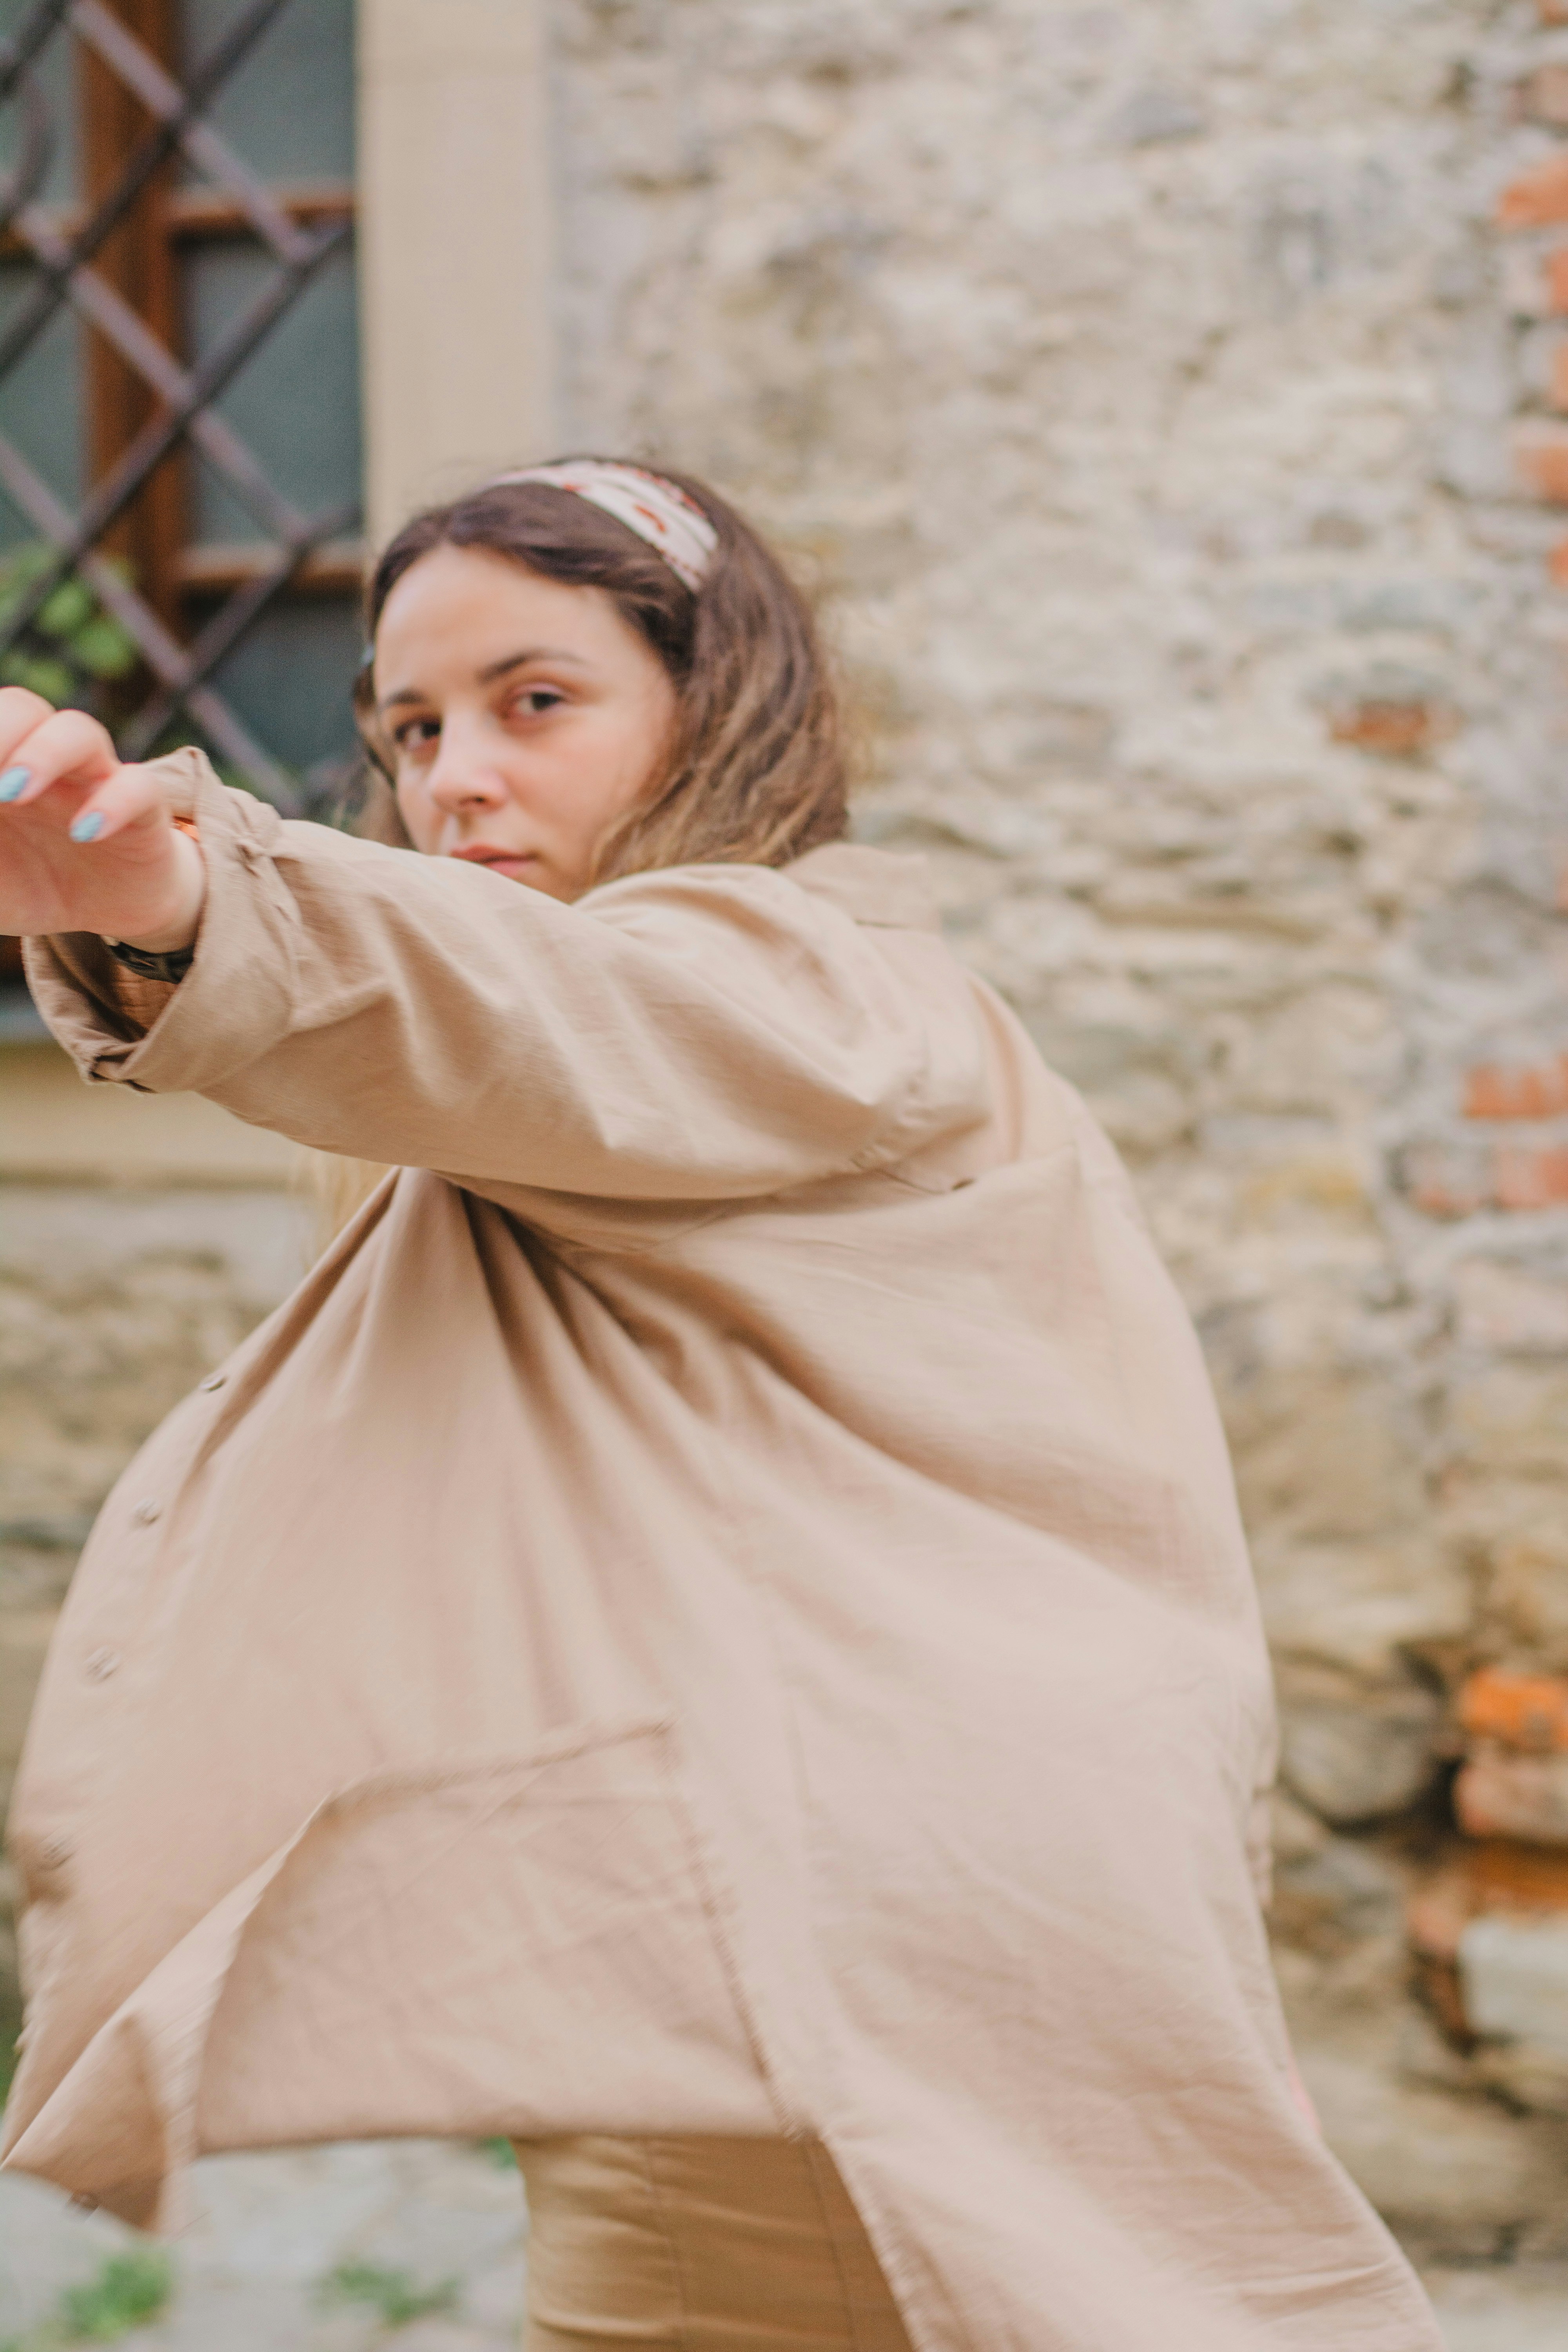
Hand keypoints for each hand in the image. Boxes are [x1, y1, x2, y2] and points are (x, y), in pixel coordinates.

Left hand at [0, 687, 205, 949]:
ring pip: (78, 731)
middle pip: (22, 707)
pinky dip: (113, 803)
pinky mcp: (143, 812)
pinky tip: (84, 832)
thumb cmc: (30, 880)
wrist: (110, 909)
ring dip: (42, 754)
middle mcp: (41, 759)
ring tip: (12, 791)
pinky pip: (138, 789)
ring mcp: (93, 779)